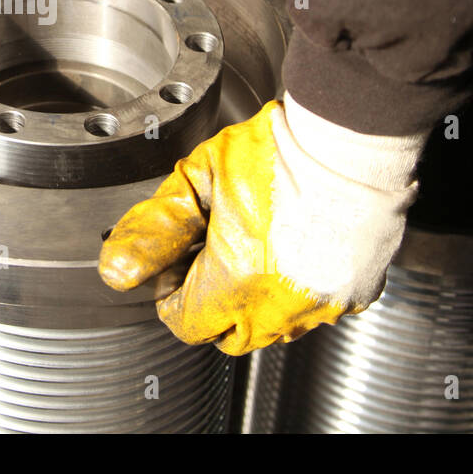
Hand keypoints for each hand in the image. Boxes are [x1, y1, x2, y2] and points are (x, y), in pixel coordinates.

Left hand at [98, 96, 422, 354]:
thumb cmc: (277, 152)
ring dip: (256, 299)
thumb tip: (116, 271)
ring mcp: (322, 304)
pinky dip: (299, 289)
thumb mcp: (200, 180)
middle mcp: (281, 307)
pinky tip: (296, 244)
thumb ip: (155, 230)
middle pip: (228, 335)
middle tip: (216, 249)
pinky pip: (315, 309)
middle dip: (212, 302)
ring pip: (274, 327)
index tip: (184, 255)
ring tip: (257, 242)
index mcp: (235, 283)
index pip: (184, 323)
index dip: (174, 290)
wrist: (351, 138)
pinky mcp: (356, 294)